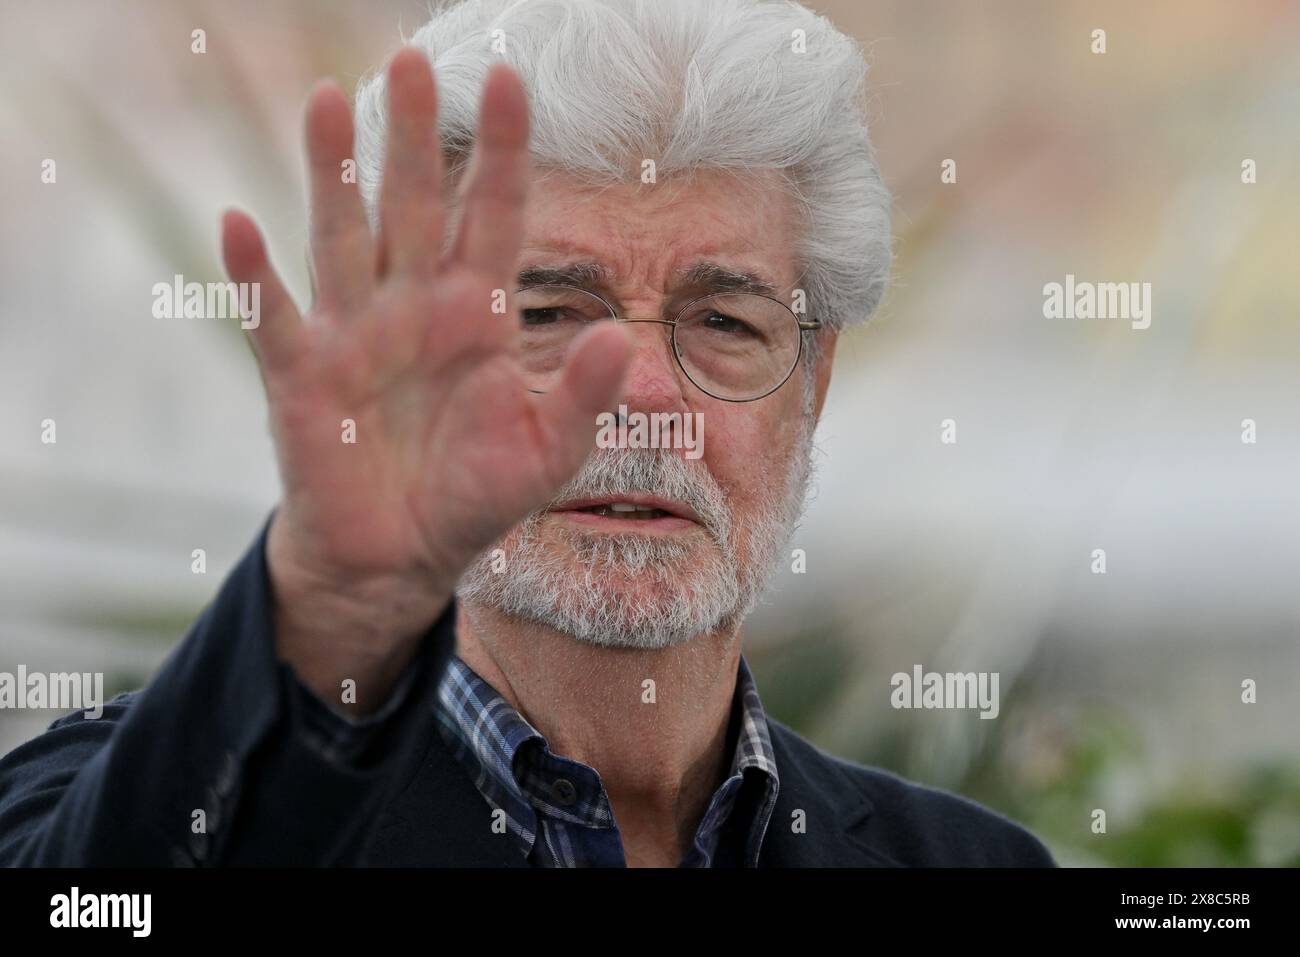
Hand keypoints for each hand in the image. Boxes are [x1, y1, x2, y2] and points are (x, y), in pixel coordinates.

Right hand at [219, 48, 628, 708]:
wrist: (402, 557)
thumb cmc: (476, 495)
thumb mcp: (547, 451)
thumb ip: (582, 395)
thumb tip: (616, 336)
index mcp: (478, 314)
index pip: (494, 216)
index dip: (501, 152)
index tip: (511, 80)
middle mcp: (414, 306)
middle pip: (414, 204)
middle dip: (414, 136)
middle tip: (411, 60)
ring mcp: (353, 333)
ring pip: (344, 237)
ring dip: (334, 175)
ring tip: (328, 100)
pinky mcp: (300, 375)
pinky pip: (272, 316)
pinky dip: (254, 275)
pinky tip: (239, 222)